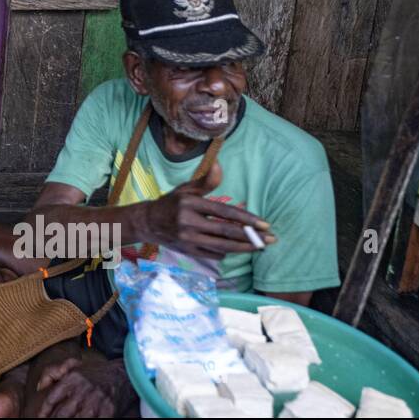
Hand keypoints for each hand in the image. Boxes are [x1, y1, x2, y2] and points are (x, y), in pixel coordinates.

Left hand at [35, 357, 130, 417]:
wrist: (121, 374)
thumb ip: (53, 374)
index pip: (52, 399)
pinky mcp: (108, 410)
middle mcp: (82, 390)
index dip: (44, 412)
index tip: (40, 418)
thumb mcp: (72, 367)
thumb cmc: (94, 372)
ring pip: (77, 419)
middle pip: (62, 413)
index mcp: (72, 379)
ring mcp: (96, 401)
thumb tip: (39, 387)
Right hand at [139, 161, 275, 258]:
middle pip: (226, 232)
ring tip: (261, 246)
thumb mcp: (186, 190)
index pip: (224, 212)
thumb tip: (219, 164)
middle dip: (251, 236)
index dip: (246, 218)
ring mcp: (188, 239)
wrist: (148, 223)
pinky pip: (214, 254)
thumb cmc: (171, 203)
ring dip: (245, 247)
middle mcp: (188, 223)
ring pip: (223, 246)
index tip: (264, 224)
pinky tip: (240, 248)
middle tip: (270, 238)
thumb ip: (206, 180)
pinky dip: (229, 252)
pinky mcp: (188, 251)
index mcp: (190, 204)